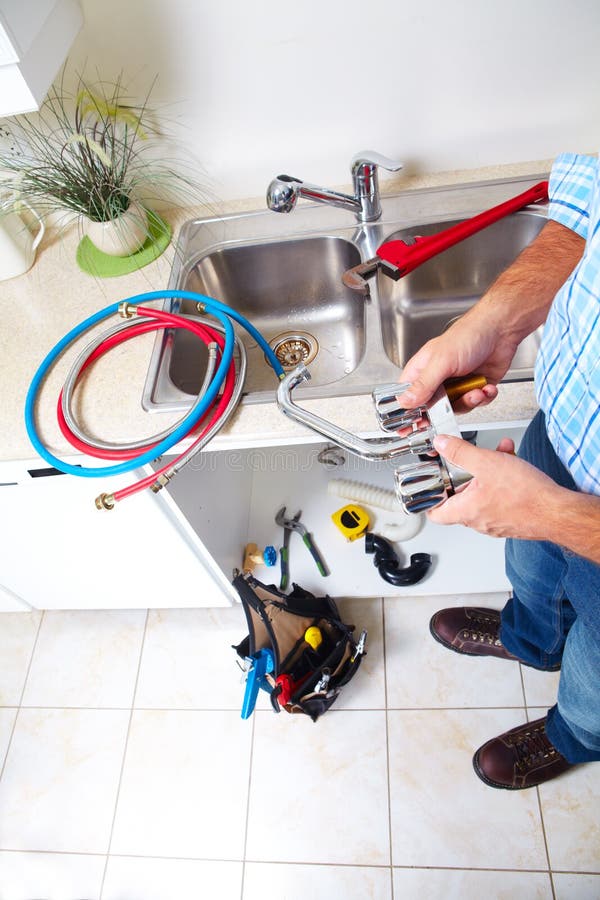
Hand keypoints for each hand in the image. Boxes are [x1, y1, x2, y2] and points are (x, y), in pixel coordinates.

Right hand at [397, 310, 518, 412]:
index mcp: (422, 370)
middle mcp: (438, 379)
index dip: (408, 412)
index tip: (411, 426)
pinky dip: (483, 397)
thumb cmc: (469, 334)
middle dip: (445, 410)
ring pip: (457, 408)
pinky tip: (485, 387)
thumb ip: (423, 384)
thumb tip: (406, 401)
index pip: (408, 396)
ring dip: (469, 402)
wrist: (500, 330)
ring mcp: (457, 384)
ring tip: (475, 391)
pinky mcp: (475, 387)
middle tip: (449, 410)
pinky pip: (476, 403)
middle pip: (433, 407)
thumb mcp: (441, 362)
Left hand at [428, 434, 562, 539]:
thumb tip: (442, 444)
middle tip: (470, 460)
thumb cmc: (526, 496)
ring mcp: (495, 521)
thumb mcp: (487, 463)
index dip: (430, 497)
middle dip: (466, 473)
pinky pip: (499, 496)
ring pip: (482, 492)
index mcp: (465, 511)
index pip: (435, 512)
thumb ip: (460, 452)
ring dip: (488, 471)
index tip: (431, 483)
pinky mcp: (511, 518)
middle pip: (460, 496)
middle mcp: (478, 520)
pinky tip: (511, 462)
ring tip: (498, 454)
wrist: (558, 511)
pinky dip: (502, 479)